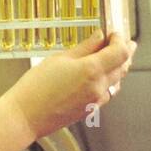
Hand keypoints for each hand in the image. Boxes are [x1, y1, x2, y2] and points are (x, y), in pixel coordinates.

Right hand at [0, 31, 134, 139]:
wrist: (26, 116)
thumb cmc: (36, 88)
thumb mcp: (59, 59)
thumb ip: (84, 48)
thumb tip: (98, 37)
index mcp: (92, 70)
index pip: (120, 52)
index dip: (120, 40)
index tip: (114, 34)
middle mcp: (98, 86)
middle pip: (123, 66)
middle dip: (124, 52)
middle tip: (121, 42)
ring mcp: (96, 100)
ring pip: (117, 81)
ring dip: (118, 68)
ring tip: (113, 57)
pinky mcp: (90, 110)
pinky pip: (107, 93)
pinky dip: (109, 82)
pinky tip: (101, 76)